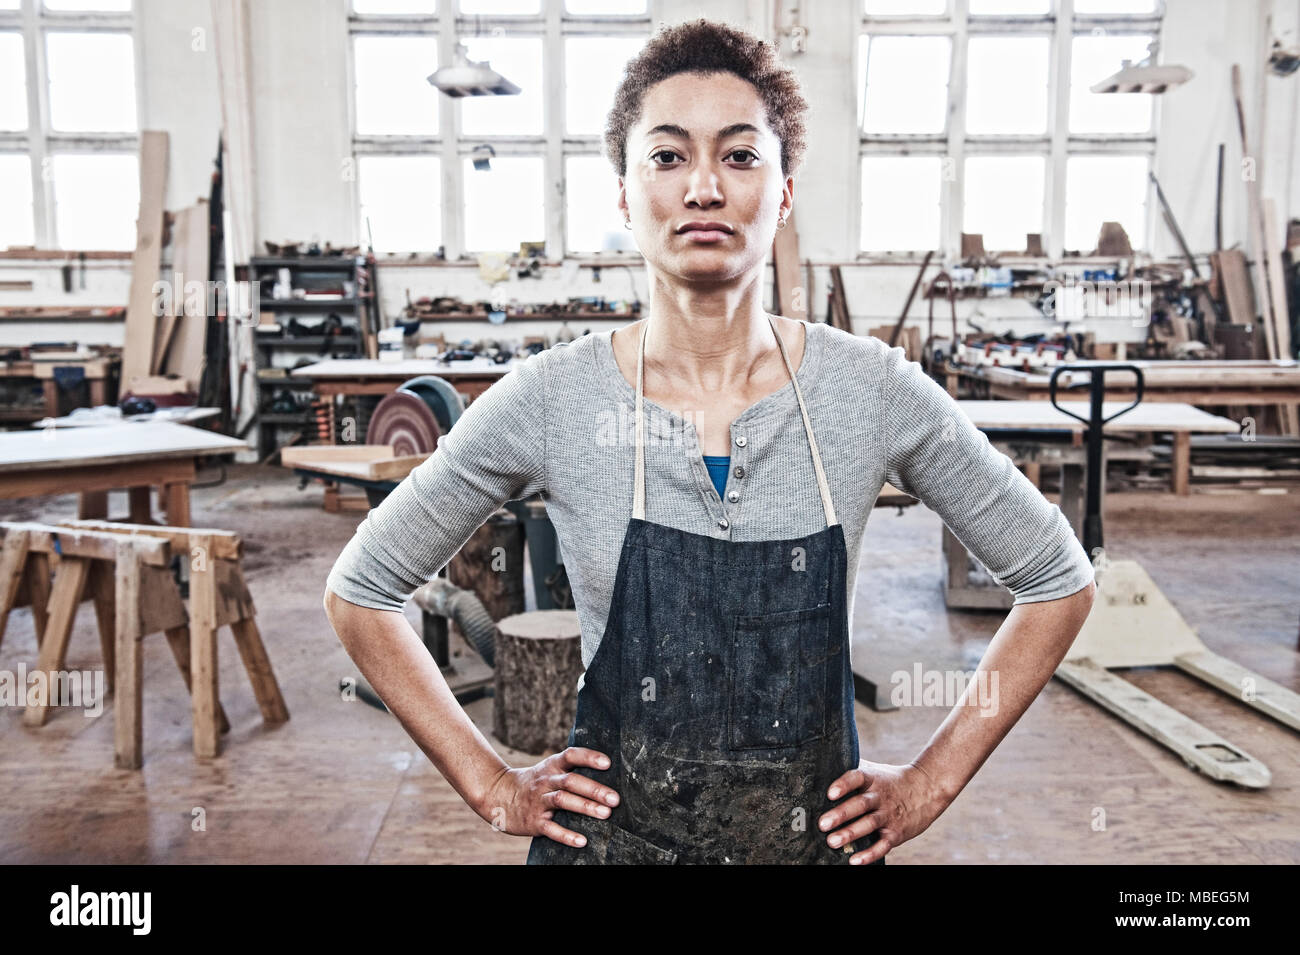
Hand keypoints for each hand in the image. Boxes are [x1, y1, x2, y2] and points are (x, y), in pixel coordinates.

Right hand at [476, 747, 619, 847]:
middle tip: (615, 799)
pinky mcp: (533, 821)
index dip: (589, 757)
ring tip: (606, 814)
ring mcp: (539, 801)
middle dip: (594, 789)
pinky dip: (566, 835)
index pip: (571, 755)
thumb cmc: (535, 782)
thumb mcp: (549, 768)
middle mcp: (546, 781)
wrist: (498, 794)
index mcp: (552, 766)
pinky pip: (551, 828)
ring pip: (562, 801)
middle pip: (571, 781)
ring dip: (585, 807)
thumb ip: (572, 769)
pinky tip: (582, 841)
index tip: (607, 763)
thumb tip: (608, 772)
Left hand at [819, 759, 950, 864]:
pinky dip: (869, 854)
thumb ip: (852, 769)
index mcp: (872, 778)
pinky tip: (854, 861)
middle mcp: (880, 796)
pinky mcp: (896, 832)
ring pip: (869, 824)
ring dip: (850, 833)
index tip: (830, 793)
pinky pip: (882, 845)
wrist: (927, 788)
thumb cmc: (891, 780)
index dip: (843, 785)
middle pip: (860, 804)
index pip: (856, 778)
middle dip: (841, 814)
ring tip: (832, 841)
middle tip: (822, 824)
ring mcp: (889, 815)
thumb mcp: (874, 770)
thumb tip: (824, 765)